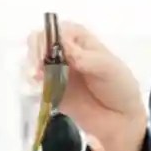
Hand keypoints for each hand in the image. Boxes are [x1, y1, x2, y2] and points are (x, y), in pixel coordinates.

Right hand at [26, 20, 146, 150]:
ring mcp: (55, 71)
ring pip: (32, 61)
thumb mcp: (108, 68)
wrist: (121, 120)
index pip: (56, 30)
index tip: (46, 54)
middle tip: (38, 69)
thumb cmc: (119, 87)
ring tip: (37, 80)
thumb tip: (63, 46)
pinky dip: (31, 85)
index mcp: (79, 39)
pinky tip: (37, 90)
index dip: (47, 39)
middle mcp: (63, 51)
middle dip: (34, 53)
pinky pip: (33, 84)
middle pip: (38, 43)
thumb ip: (86, 58)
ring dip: (29, 68)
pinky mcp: (49, 90)